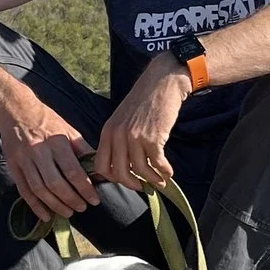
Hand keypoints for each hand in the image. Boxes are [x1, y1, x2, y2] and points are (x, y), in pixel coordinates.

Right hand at [0, 95, 98, 220]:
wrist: (15, 111)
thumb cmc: (46, 121)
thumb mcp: (68, 130)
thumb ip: (82, 149)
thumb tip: (100, 169)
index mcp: (56, 142)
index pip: (72, 171)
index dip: (85, 188)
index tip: (94, 200)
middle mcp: (39, 152)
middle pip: (55, 183)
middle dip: (71, 199)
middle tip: (82, 207)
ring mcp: (24, 160)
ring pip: (39, 189)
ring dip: (55, 205)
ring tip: (69, 212)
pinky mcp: (13, 167)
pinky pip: (24, 191)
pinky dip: (35, 206)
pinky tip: (46, 215)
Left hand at [96, 55, 190, 192]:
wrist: (162, 83)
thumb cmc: (144, 101)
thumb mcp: (122, 118)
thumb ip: (118, 139)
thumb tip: (125, 165)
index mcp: (107, 132)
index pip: (101, 165)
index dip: (112, 178)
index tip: (125, 180)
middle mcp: (118, 136)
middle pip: (119, 173)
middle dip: (132, 184)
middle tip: (143, 186)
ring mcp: (134, 137)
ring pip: (139, 171)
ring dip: (152, 179)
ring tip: (160, 181)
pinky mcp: (152, 137)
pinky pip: (157, 163)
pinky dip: (164, 171)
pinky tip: (168, 172)